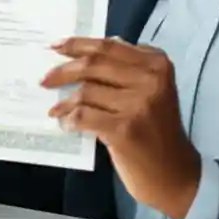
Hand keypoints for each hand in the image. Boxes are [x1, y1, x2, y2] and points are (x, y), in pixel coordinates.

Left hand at [41, 37, 201, 218]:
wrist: (175, 174)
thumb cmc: (157, 130)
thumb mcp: (153, 90)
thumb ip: (128, 68)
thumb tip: (86, 52)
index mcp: (157, 64)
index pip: (108, 46)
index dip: (78, 44)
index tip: (55, 47)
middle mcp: (151, 80)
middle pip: (93, 65)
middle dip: (63, 71)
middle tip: (44, 80)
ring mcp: (138, 105)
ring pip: (86, 91)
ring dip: (65, 102)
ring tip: (56, 110)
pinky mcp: (124, 130)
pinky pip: (84, 116)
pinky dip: (70, 119)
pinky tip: (66, 124)